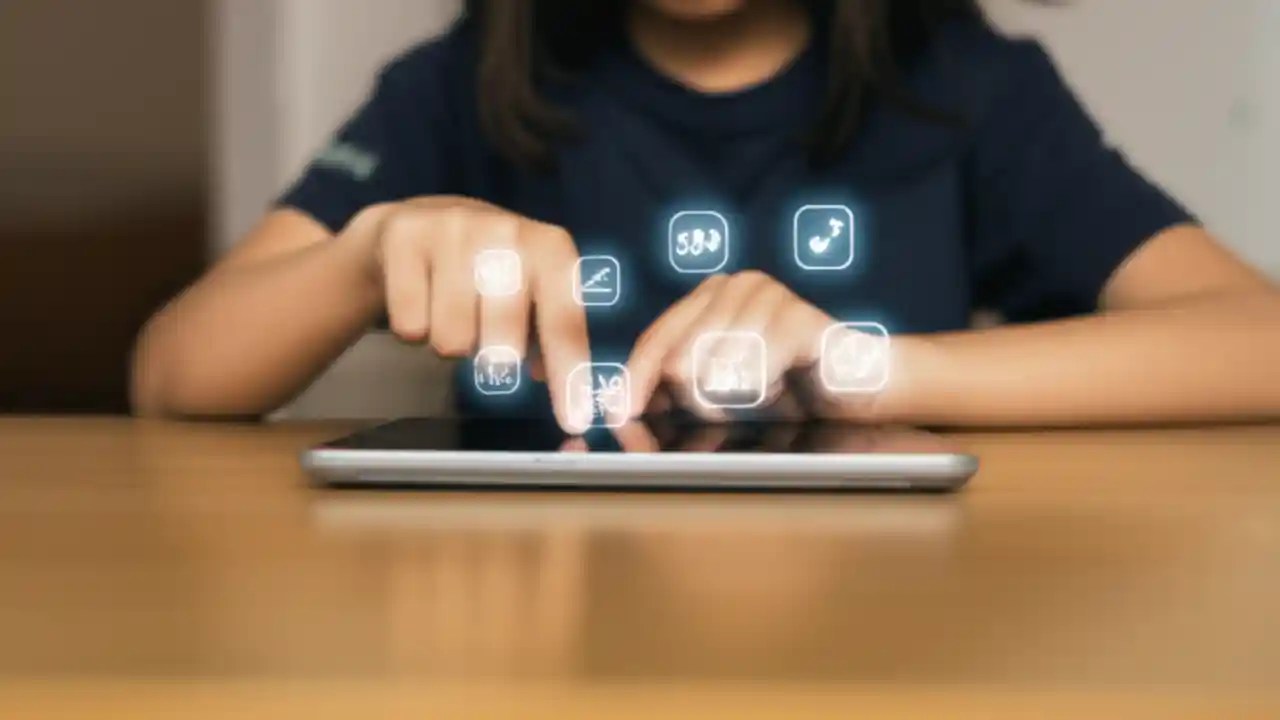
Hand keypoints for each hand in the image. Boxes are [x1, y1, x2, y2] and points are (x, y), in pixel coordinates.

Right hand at [350, 197, 589, 429]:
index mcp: (550, 246)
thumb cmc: (489, 268)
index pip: (564, 324)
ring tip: (451, 310)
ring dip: (451, 341)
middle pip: (502, 344)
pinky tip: (421, 298)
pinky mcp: (405, 237)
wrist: (419, 221)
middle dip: (493, 357)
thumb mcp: (532, 291)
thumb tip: (558, 387)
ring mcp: (453, 228)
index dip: (569, 377)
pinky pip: (411, 327)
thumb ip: (552, 338)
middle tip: (484, 335)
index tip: (573, 422)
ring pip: (452, 341)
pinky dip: (415, 328)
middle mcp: (506, 231)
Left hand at [625, 271, 839, 419]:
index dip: (633, 381)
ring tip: (763, 392)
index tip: (616, 417)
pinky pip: (753, 368)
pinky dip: (764, 387)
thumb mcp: (721, 392)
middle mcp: (731, 286)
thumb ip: (674, 395)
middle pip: (676, 357)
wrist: (859, 386)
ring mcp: (765, 294)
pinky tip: (782, 382)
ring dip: (734, 398)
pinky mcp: (796, 315)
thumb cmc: (788, 388)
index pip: (654, 341)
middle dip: (688, 400)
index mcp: (706, 299)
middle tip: (716, 413)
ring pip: (712, 367)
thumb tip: (620, 413)